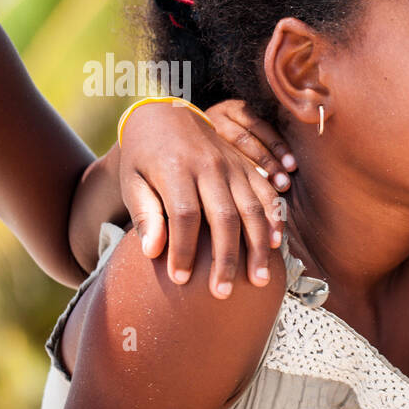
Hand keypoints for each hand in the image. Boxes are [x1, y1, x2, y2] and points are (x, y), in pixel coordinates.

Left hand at [118, 100, 295, 297]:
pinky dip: (274, 219)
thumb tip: (152, 252)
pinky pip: (266, 194)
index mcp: (175, 169)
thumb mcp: (131, 181)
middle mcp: (209, 166)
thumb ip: (144, 214)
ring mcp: (232, 166)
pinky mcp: (246, 166)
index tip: (180, 279)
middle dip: (226, 258)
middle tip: (223, 292)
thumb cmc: (144, 157)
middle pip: (224, 217)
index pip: (184, 216)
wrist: (166, 115)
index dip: (184, 250)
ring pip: (252, 209)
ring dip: (258, 247)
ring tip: (259, 278)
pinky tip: (276, 245)